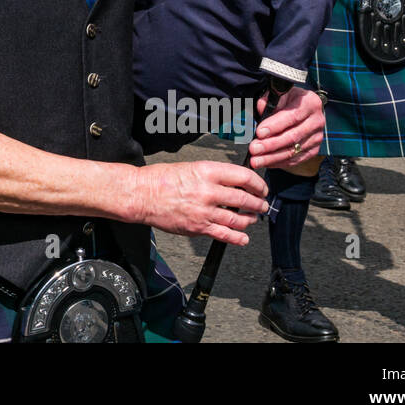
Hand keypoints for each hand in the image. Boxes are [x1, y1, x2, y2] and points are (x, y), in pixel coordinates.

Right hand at [132, 160, 269, 246]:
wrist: (141, 194)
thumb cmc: (161, 179)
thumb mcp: (191, 167)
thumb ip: (213, 175)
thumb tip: (234, 182)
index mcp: (207, 171)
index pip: (243, 177)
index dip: (258, 184)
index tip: (261, 188)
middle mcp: (208, 191)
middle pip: (245, 200)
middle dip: (258, 204)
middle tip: (262, 205)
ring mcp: (204, 211)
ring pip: (238, 219)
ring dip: (250, 220)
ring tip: (253, 219)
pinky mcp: (198, 227)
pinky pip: (224, 235)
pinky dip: (237, 238)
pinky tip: (243, 238)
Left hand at [248, 86, 324, 169]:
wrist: (303, 108)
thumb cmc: (287, 100)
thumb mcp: (279, 94)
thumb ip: (269, 99)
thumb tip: (261, 108)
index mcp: (310, 103)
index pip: (292, 116)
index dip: (275, 126)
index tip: (259, 133)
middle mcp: (317, 121)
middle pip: (292, 137)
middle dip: (270, 145)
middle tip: (254, 149)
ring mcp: (317, 137)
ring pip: (293, 151)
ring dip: (272, 157)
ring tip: (256, 160)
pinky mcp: (314, 150)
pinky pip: (295, 159)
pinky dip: (279, 162)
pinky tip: (266, 163)